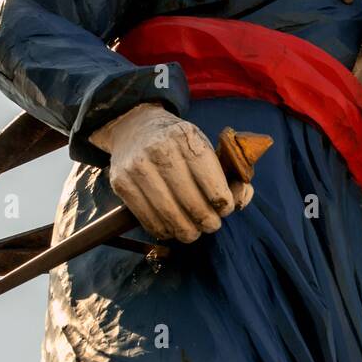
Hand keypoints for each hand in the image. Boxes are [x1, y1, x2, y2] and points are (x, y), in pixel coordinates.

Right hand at [89, 102, 251, 242]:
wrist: (135, 129)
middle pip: (191, 202)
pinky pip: (146, 218)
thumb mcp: (205, 146)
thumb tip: (241, 201)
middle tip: (211, 226)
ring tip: (193, 232)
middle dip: (207, 221)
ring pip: (169, 214)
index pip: (212, 182)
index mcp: (187, 137)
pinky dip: (163, 230)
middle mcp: (160, 150)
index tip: (225, 209)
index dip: (223, 203)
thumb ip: (230, 173)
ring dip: (186, 231)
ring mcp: (137, 167)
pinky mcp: (120, 183)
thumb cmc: (179, 144)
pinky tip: (172, 229)